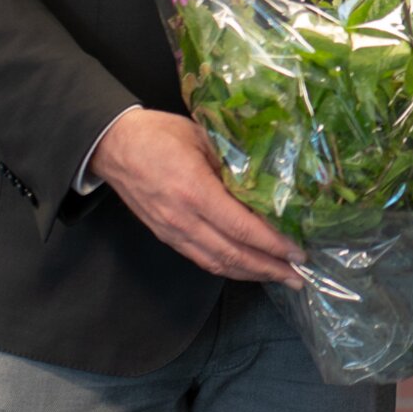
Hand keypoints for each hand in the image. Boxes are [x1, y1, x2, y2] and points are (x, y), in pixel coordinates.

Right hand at [89, 108, 302, 285]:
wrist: (114, 146)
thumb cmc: (158, 134)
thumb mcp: (203, 138)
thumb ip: (233, 164)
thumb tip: (266, 185)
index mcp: (194, 192)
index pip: (242, 229)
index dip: (272, 245)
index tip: (298, 252)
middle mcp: (183, 220)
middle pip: (232, 255)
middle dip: (269, 269)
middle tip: (298, 277)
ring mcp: (173, 231)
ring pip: (217, 263)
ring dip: (251, 274)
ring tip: (279, 277)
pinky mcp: (166, 236)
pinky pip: (202, 259)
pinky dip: (228, 267)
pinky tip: (246, 267)